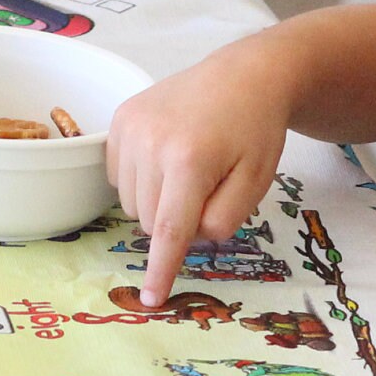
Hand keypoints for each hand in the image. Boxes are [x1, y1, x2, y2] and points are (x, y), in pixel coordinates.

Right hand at [108, 47, 292, 304]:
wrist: (243, 75)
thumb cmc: (255, 131)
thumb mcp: (256, 181)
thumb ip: (223, 219)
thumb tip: (188, 238)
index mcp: (191, 160)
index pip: (171, 230)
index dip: (161, 269)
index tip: (151, 300)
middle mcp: (152, 142)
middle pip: (151, 221)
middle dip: (177, 222)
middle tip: (208, 191)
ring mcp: (130, 128)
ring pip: (132, 203)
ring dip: (158, 202)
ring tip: (188, 169)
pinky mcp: (120, 119)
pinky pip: (119, 177)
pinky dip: (142, 180)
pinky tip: (167, 156)